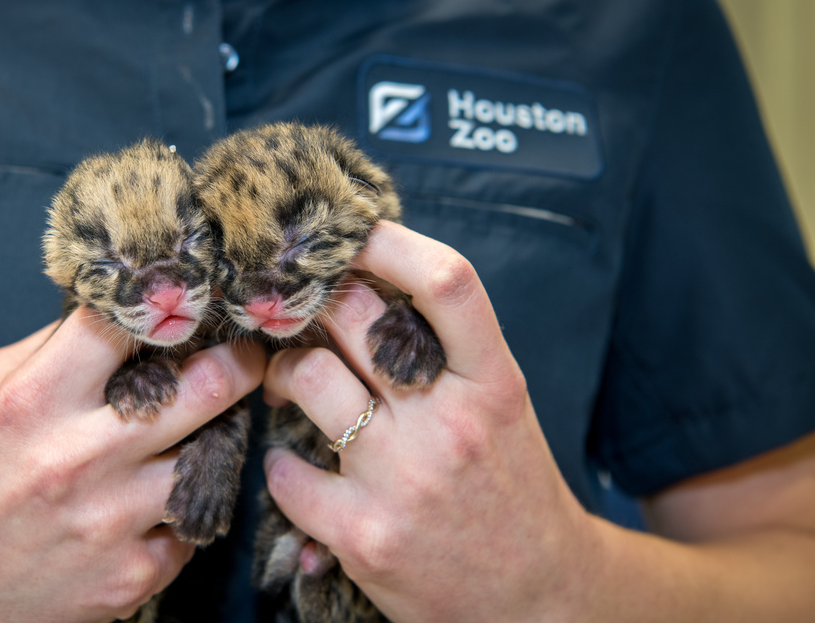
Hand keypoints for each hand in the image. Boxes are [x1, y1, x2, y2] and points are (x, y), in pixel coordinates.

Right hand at [0, 307, 263, 621]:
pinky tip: (154, 503)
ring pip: (215, 457)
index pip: (126, 324)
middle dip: (238, 362)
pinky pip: (193, 525)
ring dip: (216, 441)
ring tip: (200, 433)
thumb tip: (123, 315)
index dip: (164, 307)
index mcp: (34, 400)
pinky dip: (181, 508)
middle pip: (206, 387)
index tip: (189, 306)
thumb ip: (53, 349)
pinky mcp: (132, 577)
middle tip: (245, 357)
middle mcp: (78, 458)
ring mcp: (111, 522)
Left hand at [261, 221, 600, 621]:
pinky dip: (279, 462)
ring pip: (307, 378)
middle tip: (294, 311)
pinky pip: (284, 471)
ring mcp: (404, 479)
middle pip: (356, 316)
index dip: (388, 240)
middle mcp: (450, 422)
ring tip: (288, 384)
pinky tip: (296, 465)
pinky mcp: (363, 535)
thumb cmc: (509, 490)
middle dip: (312, 302)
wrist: (538, 599)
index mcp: (493, 382)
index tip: (349, 231)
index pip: (447, 281)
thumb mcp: (497, 406)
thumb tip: (366, 283)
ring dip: (281, 373)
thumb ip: (445, 350)